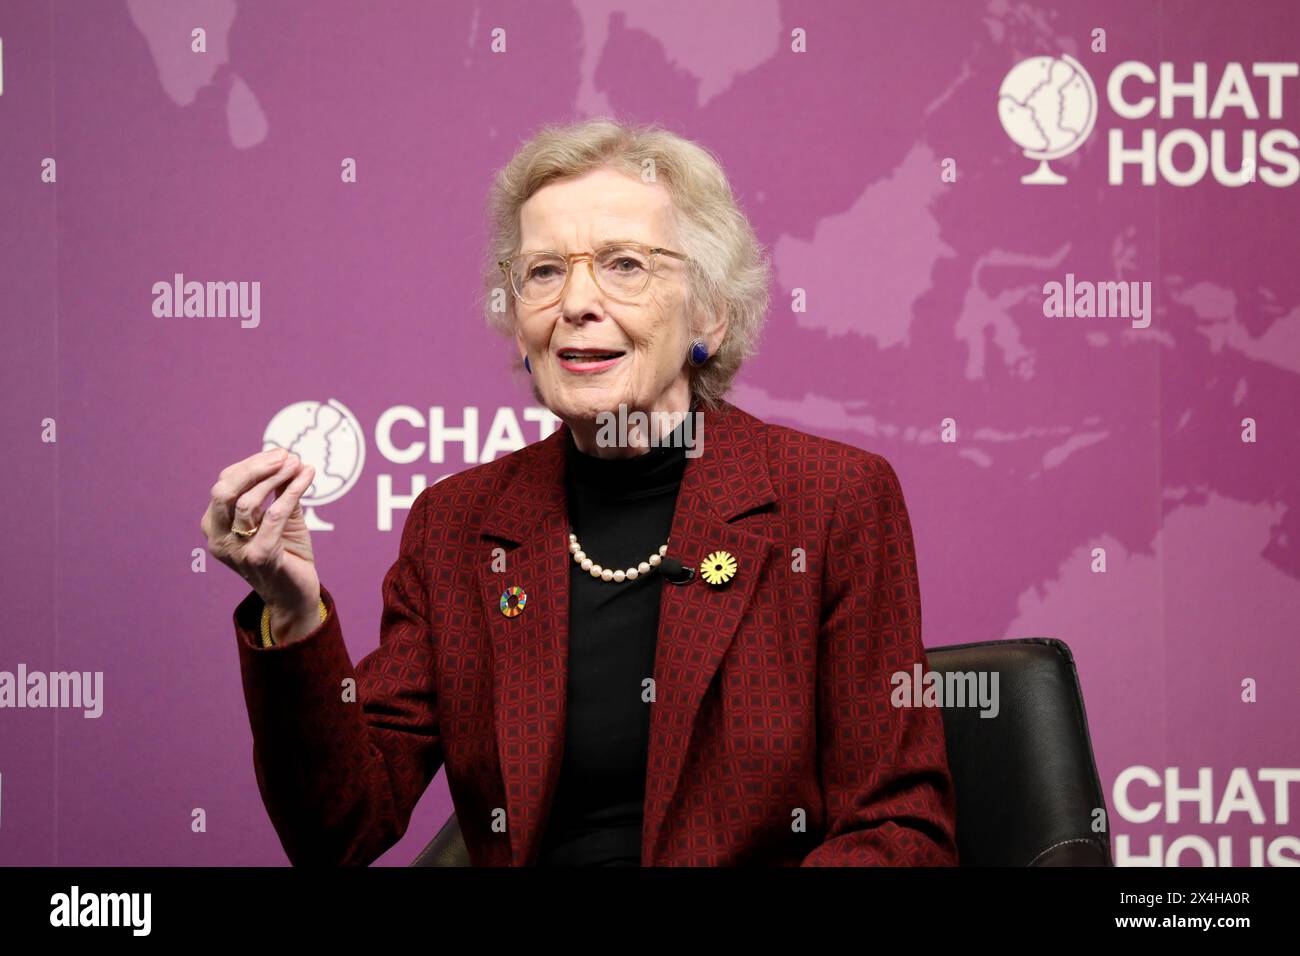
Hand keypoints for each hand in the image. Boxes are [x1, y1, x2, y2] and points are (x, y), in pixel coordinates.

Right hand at [201, 448, 320, 624]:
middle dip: (255, 468)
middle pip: (226, 491)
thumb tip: (287, 459)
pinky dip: (292, 492)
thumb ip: (278, 491)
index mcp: (216, 526)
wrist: (295, 595)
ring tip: (298, 465)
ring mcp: (236, 550)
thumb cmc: (286, 553)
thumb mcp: (280, 517)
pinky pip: (274, 516)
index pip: (226, 484)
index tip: (280, 453)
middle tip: (285, 455)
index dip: (252, 465)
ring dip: (276, 478)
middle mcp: (218, 538)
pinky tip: (306, 478)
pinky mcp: (259, 557)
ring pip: (248, 502)